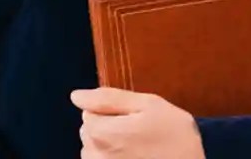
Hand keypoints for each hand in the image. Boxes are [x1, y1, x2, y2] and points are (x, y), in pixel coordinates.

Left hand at [70, 87, 205, 158]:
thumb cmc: (174, 135)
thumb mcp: (148, 105)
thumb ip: (109, 98)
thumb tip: (76, 96)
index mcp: (102, 133)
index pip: (87, 112)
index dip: (110, 111)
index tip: (133, 117)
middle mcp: (95, 156)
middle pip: (88, 132)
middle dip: (107, 128)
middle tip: (138, 132)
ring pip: (93, 150)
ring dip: (109, 146)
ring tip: (136, 149)